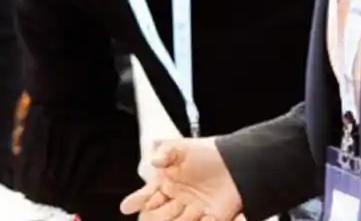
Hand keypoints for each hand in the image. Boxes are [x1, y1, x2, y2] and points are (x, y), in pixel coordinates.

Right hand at [120, 138, 241, 220]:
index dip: (136, 201)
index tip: (126, 207)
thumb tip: (153, 161)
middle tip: (146, 216)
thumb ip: (166, 152)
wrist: (235, 161)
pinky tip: (198, 217)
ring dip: (170, 220)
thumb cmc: (205, 152)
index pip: (147, 195)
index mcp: (166, 184)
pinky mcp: (211, 218)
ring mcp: (192, 210)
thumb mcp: (181, 147)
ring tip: (168, 214)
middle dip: (152, 217)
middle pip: (158, 214)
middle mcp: (176, 200)